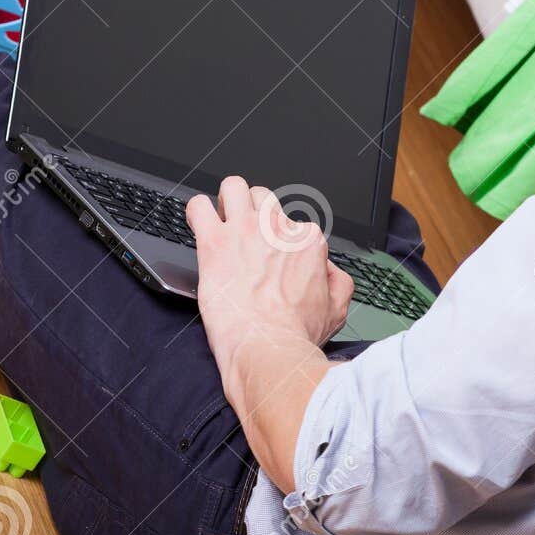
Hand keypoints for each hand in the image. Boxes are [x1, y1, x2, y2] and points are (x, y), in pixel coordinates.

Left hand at [187, 176, 354, 372]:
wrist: (268, 347)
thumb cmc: (295, 334)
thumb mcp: (337, 310)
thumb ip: (338, 282)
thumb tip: (329, 270)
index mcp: (306, 242)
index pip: (293, 225)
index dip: (281, 242)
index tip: (271, 258)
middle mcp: (277, 229)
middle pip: (263, 197)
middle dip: (254, 211)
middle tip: (245, 233)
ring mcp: (244, 230)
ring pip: (233, 188)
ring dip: (227, 200)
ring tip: (221, 217)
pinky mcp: (214, 241)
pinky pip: (198, 207)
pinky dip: (196, 212)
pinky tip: (198, 224)